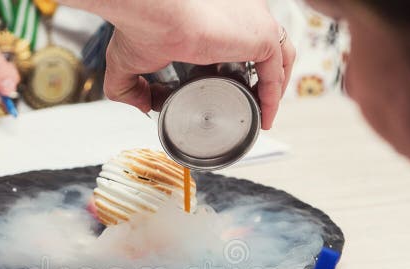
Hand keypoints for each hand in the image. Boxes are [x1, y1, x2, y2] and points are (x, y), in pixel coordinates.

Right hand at [97, 0, 295, 129]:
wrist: (151, 10)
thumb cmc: (140, 24)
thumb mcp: (129, 61)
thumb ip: (132, 86)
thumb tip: (143, 107)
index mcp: (214, 14)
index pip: (238, 38)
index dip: (239, 67)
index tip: (231, 92)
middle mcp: (240, 13)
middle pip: (264, 46)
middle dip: (263, 77)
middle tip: (252, 105)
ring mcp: (255, 21)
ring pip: (280, 57)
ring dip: (274, 87)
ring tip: (264, 114)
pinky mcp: (262, 35)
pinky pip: (277, 72)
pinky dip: (273, 97)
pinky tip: (266, 117)